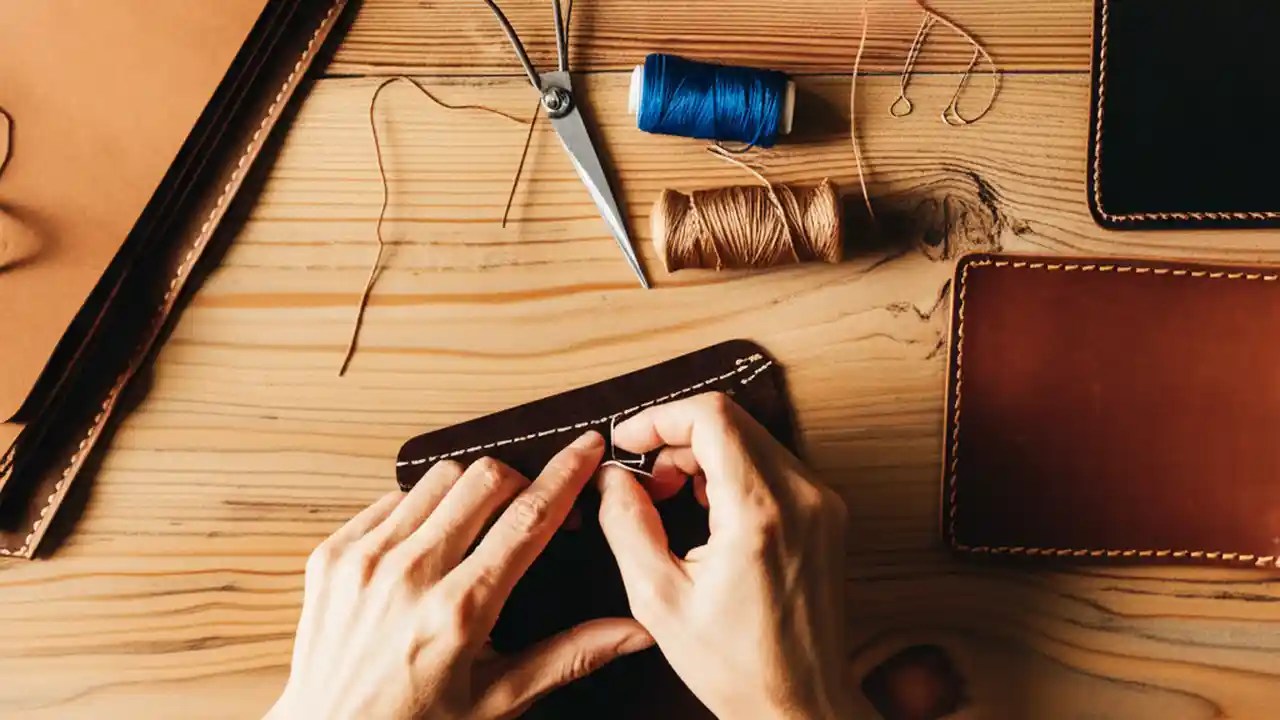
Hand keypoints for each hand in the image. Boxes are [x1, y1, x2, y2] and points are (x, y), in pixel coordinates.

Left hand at [268, 431, 652, 719]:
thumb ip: (570, 656)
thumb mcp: (498, 700)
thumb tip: (634, 633)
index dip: (566, 474)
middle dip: (520, 481)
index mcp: (458, 612)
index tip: (585, 448)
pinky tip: (430, 540)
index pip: (528, 517)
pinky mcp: (331, 554)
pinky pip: (389, 498)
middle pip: (484, 479)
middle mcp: (408, 575)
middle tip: (532, 507)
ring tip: (480, 525)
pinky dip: (419, 507)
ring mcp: (363, 559)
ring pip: (437, 478)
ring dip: (470, 490)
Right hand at [596, 393, 850, 719]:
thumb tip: (612, 477)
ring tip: (671, 497)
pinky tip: (706, 508)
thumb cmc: (736, 665)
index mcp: (759, 513)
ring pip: (752, 437)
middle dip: (677, 437)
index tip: (628, 442)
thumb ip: (627, 524)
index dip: (659, 418)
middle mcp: (801, 496)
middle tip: (646, 480)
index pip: (711, 417)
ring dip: (703, 452)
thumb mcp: (658, 599)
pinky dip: (732, 469)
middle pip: (732, 420)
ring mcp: (822, 502)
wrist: (802, 705)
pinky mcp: (827, 513)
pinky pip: (772, 463)